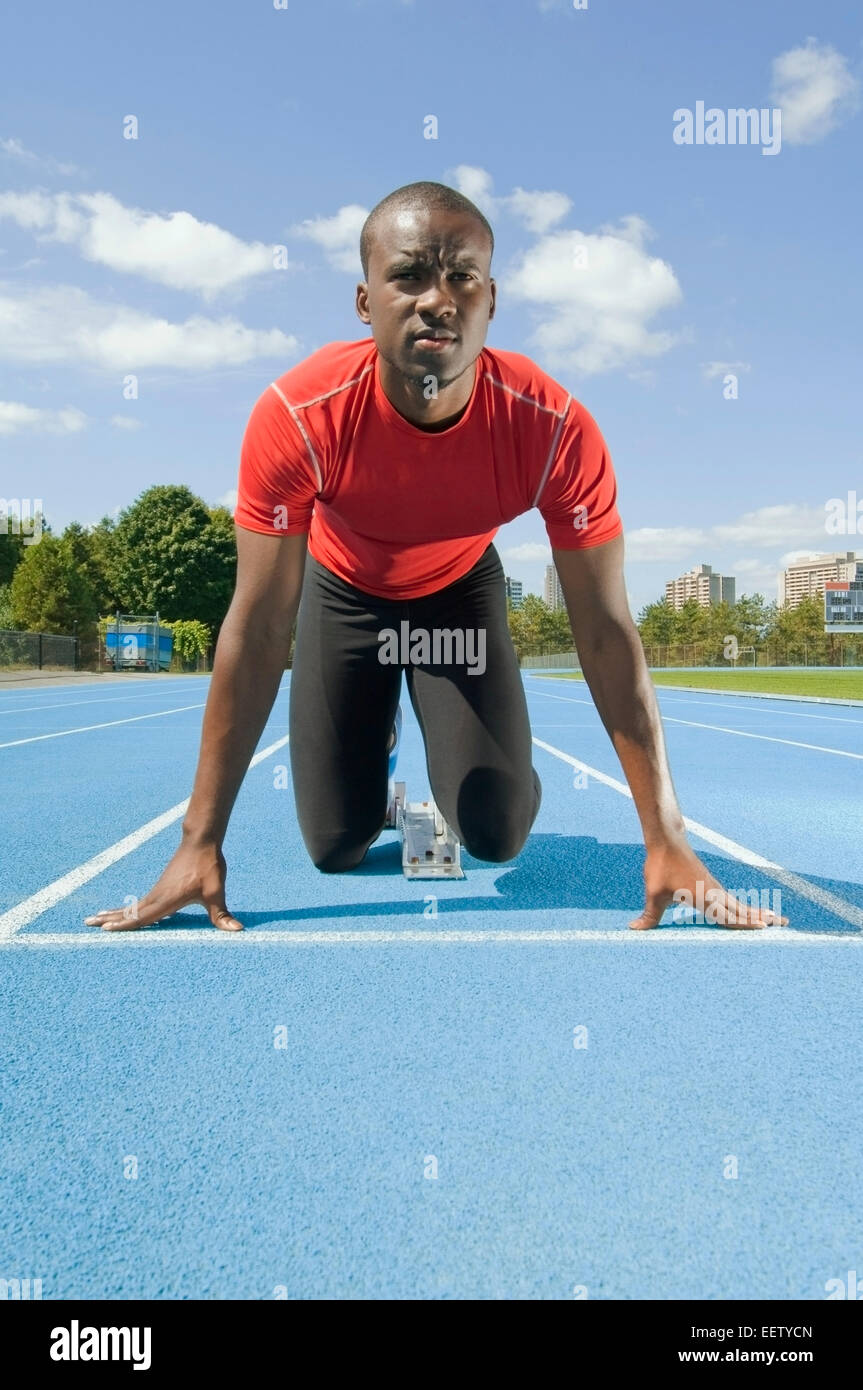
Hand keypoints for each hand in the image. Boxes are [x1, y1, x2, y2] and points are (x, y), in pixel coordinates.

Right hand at [84, 840, 243, 931]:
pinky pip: (140, 901)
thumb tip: (236, 931)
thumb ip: (222, 914)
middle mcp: (157, 896)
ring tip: (96, 917)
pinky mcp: (162, 886)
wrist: (201, 840)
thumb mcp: (216, 891)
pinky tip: (125, 910)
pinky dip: (127, 907)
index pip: (141, 916)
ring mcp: (158, 890)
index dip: (124, 924)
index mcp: (166, 900)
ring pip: (133, 905)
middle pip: (129, 911)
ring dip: (115, 912)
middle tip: (87, 923)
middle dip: (109, 918)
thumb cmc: (208, 866)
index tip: (104, 929)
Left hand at [629, 839, 788, 930]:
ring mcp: (715, 888)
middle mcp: (714, 893)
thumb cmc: (661, 867)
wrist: (667, 841)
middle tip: (785, 924)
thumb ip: (649, 915)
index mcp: (705, 897)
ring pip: (741, 905)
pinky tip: (749, 911)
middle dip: (763, 918)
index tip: (765, 927)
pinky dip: (746, 908)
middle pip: (743, 910)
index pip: (728, 915)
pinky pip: (733, 900)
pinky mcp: (711, 885)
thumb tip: (634, 929)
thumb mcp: (653, 893)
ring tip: (778, 919)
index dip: (746, 923)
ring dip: (759, 913)